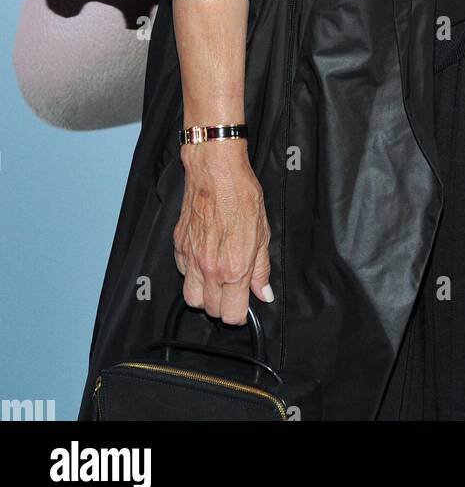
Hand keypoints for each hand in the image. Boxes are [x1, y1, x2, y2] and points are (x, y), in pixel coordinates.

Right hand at [173, 140, 272, 325]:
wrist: (216, 171)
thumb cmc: (242, 196)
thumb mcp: (263, 233)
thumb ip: (261, 268)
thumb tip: (264, 292)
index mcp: (234, 268)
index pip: (231, 315)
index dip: (240, 314)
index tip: (244, 306)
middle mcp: (210, 268)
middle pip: (211, 311)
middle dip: (223, 305)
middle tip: (233, 289)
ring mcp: (190, 258)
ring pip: (191, 298)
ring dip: (204, 295)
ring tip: (216, 280)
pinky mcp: (178, 246)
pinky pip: (182, 273)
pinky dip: (191, 273)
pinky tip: (204, 258)